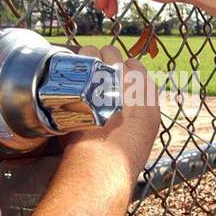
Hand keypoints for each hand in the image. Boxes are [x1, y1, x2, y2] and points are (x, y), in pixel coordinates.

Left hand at [58, 45, 160, 186]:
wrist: (105, 164)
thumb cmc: (120, 161)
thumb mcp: (140, 136)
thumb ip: (135, 115)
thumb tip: (124, 109)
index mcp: (149, 96)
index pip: (136, 68)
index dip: (120, 72)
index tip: (109, 80)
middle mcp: (132, 81)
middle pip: (117, 55)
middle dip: (103, 60)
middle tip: (90, 75)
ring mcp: (111, 77)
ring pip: (99, 51)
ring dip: (87, 57)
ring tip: (77, 71)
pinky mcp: (88, 77)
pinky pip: (81, 58)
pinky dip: (71, 63)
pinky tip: (66, 74)